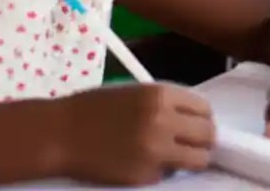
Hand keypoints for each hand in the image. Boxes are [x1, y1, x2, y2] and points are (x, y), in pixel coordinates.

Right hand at [60, 83, 215, 186]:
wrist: (60, 134)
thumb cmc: (93, 109)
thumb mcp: (134, 93)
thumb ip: (164, 104)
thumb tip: (191, 119)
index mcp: (161, 95)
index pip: (204, 109)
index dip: (202, 119)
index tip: (196, 125)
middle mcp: (164, 122)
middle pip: (208, 135)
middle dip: (204, 140)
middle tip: (192, 145)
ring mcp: (156, 151)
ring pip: (198, 160)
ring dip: (192, 159)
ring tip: (178, 158)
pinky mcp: (145, 176)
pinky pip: (167, 175)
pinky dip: (161, 172)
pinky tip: (143, 164)